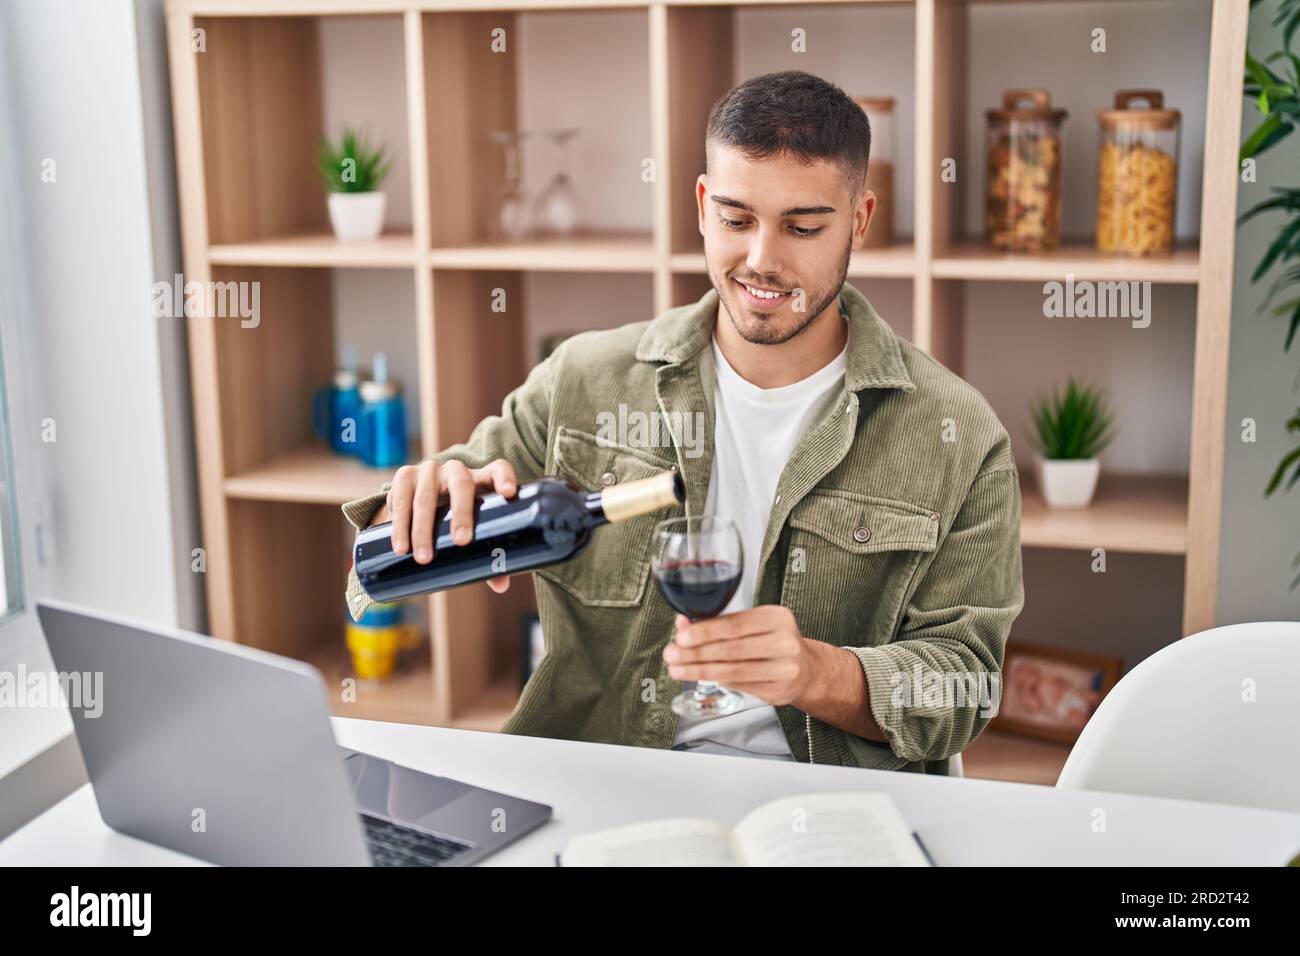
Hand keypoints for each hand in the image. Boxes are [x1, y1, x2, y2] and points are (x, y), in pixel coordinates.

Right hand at [373, 458, 517, 592]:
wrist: (417, 499)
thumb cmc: (456, 517)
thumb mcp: (472, 529)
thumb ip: (487, 553)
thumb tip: (501, 585)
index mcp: (481, 479)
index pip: (498, 469)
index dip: (504, 477)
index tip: (508, 493)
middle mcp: (456, 470)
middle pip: (462, 485)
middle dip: (462, 513)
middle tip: (461, 541)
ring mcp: (429, 471)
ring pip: (426, 497)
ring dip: (423, 529)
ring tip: (424, 558)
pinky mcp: (405, 476)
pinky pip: (400, 499)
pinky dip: (400, 526)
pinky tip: (401, 545)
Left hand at [661, 605, 815, 706]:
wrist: (806, 669)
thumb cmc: (773, 641)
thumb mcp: (753, 623)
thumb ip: (719, 622)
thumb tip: (683, 624)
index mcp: (777, 618)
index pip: (734, 625)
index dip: (705, 631)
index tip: (681, 636)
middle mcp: (784, 643)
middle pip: (731, 649)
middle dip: (696, 653)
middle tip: (672, 654)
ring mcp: (784, 670)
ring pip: (733, 671)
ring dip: (700, 671)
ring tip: (678, 669)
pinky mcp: (777, 691)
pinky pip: (739, 685)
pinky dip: (716, 680)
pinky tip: (698, 676)